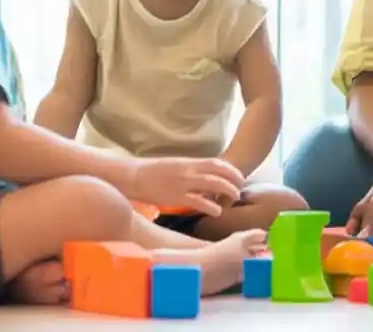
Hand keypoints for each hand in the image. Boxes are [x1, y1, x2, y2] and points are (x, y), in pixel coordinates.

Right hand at [125, 157, 244, 216]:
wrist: (131, 176)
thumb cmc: (150, 171)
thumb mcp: (174, 165)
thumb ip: (189, 169)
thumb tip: (202, 175)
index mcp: (188, 162)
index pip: (216, 163)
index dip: (231, 169)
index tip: (238, 176)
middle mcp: (189, 171)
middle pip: (219, 173)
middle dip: (234, 180)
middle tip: (240, 188)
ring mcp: (183, 183)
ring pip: (213, 185)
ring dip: (228, 190)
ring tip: (234, 197)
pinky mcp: (176, 197)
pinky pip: (199, 201)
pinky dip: (211, 206)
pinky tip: (218, 211)